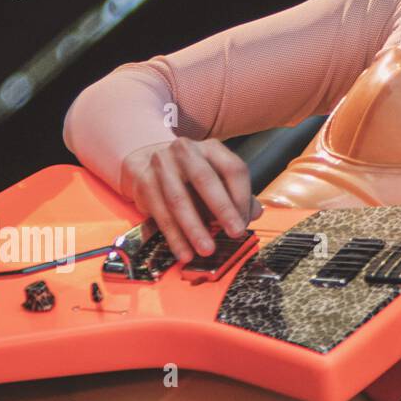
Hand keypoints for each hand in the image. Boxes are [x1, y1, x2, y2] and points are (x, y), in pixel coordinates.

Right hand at [119, 137, 261, 261]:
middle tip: (235, 233)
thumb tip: (257, 213)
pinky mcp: (143, 181)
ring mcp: (162, 164)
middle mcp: (186, 151)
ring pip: (178, 199)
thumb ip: (238, 194)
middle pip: (205, 179)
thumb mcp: (217, 177)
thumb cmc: (191, 175)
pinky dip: (174, 236)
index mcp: (212, 148)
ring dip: (194, 228)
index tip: (245, 222)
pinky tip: (184, 252)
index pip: (233, 169)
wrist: (147, 162)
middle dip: (222, 209)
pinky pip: (160, 213)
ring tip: (207, 250)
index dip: (241, 197)